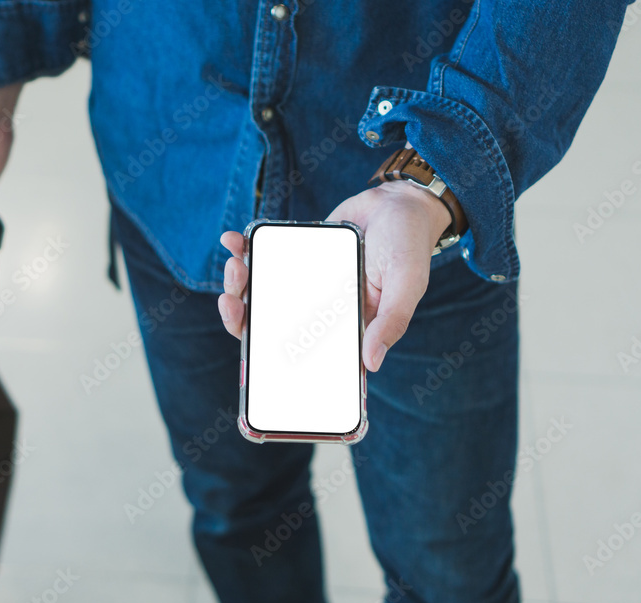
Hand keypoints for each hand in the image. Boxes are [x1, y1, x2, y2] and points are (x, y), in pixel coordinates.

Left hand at [219, 179, 450, 371]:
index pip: (302, 351)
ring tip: (234, 265)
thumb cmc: (410, 246)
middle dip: (242, 315)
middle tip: (231, 300)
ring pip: (262, 291)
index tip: (248, 342)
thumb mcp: (407, 284)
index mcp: (344, 326)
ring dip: (239, 282)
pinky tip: (232, 240)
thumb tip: (372, 364)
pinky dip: (245, 248)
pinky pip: (265, 256)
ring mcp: (305, 282)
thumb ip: (391, 321)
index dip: (269, 355)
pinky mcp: (297, 255)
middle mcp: (319, 309)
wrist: (400, 201)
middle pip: (270, 323)